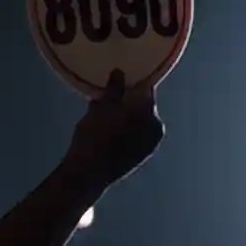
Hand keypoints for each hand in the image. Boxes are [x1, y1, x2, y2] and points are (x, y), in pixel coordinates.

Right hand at [64, 70, 165, 191]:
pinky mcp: (143, 156)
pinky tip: (106, 130)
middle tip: (106, 96)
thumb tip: (119, 73)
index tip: (120, 76)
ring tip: (102, 114)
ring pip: (139, 121)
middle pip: (143, 105)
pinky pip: (136, 135)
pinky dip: (125, 129)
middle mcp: (156, 128)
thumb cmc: (95, 136)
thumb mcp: (102, 107)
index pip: (146, 88)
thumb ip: (114, 89)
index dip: (132, 80)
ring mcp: (151, 144)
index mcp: (150, 112)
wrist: (89, 173)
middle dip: (127, 99)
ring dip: (125, 115)